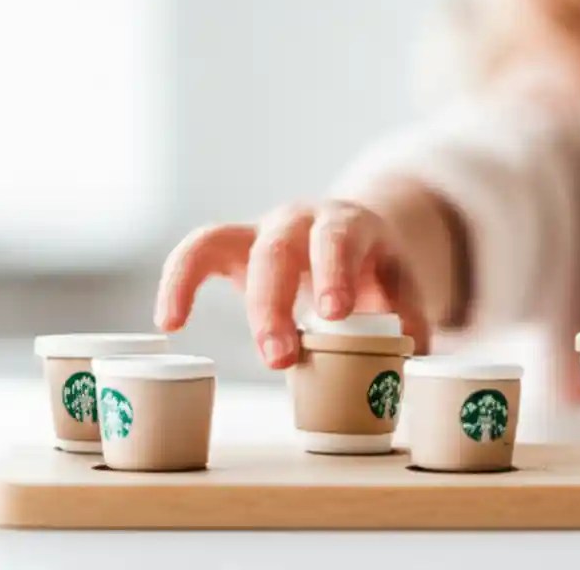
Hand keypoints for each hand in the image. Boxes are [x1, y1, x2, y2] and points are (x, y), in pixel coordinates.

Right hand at [154, 201, 430, 369]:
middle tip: (280, 358)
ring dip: (222, 298)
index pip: (337, 238)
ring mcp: (261, 230)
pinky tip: (169, 323)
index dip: (333, 272)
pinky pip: (194, 252)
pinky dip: (177, 282)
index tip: (333, 314)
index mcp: (347, 223)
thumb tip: (407, 360)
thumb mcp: (401, 288)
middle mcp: (299, 219)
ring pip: (228, 242)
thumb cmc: (374, 272)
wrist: (350, 238)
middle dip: (274, 304)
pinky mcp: (232, 247)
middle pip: (278, 249)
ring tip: (229, 352)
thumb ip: (410, 320)